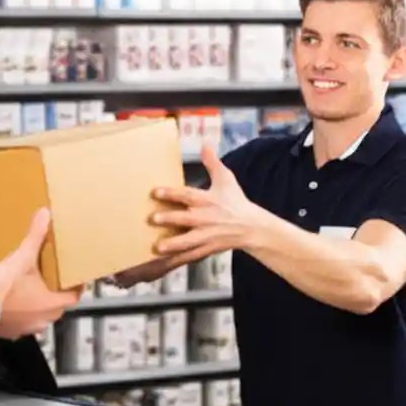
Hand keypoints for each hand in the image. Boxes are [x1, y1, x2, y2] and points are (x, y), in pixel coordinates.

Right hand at [0, 208, 82, 339]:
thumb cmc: (3, 289)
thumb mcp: (22, 258)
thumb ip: (35, 236)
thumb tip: (45, 215)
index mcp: (52, 304)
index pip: (74, 296)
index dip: (75, 286)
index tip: (74, 278)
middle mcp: (44, 320)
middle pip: (58, 306)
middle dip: (55, 293)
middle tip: (50, 279)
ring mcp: (27, 329)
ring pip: (40, 316)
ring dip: (37, 305)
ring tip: (29, 290)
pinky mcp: (11, 333)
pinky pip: (22, 323)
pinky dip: (20, 314)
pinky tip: (11, 303)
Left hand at [150, 145, 265, 259]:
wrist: (251, 227)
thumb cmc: (235, 201)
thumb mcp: (226, 179)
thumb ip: (213, 162)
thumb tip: (205, 144)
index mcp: (209, 200)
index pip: (188, 195)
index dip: (172, 193)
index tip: (155, 192)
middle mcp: (207, 218)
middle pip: (187, 219)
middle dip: (171, 219)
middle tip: (153, 219)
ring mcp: (207, 235)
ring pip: (189, 241)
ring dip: (174, 244)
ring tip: (158, 247)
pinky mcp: (207, 249)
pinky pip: (192, 255)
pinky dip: (179, 260)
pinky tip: (165, 262)